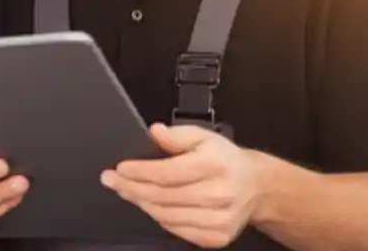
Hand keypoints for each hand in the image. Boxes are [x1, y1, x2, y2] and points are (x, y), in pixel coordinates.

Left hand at [101, 123, 260, 248]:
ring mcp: (219, 219)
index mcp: (215, 165)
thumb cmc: (225, 159)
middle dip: (131, 187)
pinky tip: (150, 205)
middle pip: (162, 196)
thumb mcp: (202, 136)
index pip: (167, 172)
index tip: (119, 168)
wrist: (255, 186)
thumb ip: (176, 134)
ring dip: (141, 203)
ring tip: (126, 190)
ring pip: (166, 215)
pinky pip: (177, 230)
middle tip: (111, 180)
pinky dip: (159, 217)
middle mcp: (219, 194)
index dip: (139, 172)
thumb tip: (154, 131)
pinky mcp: (217, 236)